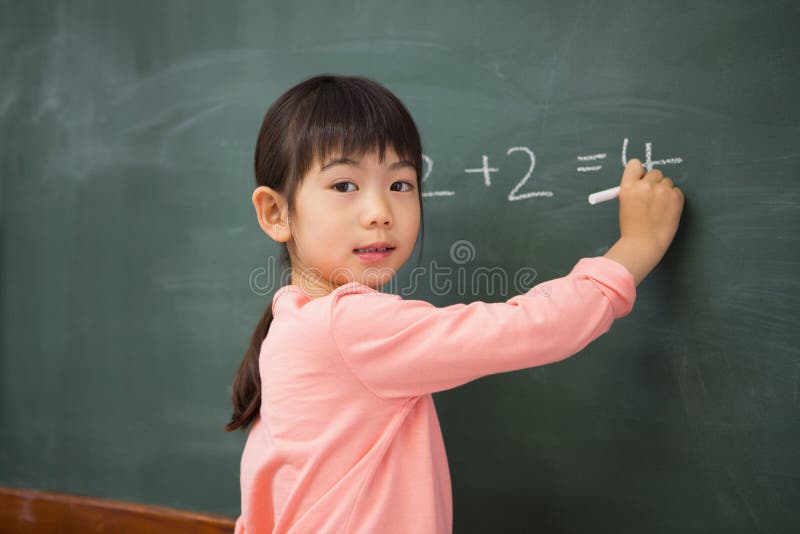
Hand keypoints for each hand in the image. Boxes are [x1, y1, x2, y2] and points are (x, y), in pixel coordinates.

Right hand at [603, 159, 684, 284]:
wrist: (643, 244)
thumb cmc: (632, 228)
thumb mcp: (625, 204)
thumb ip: (633, 190)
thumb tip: (642, 180)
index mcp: (628, 187)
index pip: (635, 164)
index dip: (639, 172)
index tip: (641, 179)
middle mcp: (644, 185)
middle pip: (654, 172)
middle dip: (654, 183)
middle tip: (652, 199)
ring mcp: (661, 190)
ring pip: (667, 182)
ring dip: (665, 191)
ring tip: (658, 208)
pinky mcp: (675, 197)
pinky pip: (677, 191)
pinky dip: (674, 199)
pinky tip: (666, 211)